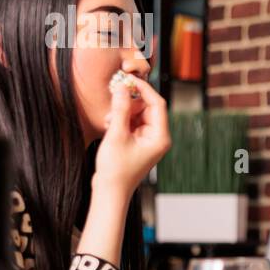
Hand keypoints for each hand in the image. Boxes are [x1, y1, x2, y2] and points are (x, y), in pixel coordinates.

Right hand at [94, 73, 170, 198]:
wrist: (109, 191)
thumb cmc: (115, 168)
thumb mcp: (116, 134)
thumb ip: (120, 109)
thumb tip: (122, 87)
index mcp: (160, 136)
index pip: (157, 104)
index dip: (143, 89)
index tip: (129, 78)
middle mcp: (158, 137)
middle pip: (146, 108)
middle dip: (128, 105)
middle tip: (112, 110)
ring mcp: (148, 140)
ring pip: (137, 114)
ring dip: (122, 114)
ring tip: (109, 124)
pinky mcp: (138, 142)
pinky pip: (132, 123)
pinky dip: (121, 121)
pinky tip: (109, 127)